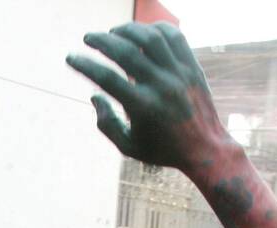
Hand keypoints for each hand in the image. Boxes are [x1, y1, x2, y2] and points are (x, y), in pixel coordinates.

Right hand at [66, 23, 231, 171]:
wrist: (206, 150)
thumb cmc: (163, 150)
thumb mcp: (129, 147)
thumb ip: (106, 123)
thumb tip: (94, 95)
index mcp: (142, 107)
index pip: (106, 78)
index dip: (84, 65)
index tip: (71, 57)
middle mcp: (161, 86)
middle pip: (126, 51)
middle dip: (101, 40)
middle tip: (88, 37)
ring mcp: (179, 74)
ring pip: (150, 38)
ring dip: (127, 29)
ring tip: (114, 32)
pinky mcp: (192, 67)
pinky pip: (174, 37)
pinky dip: (155, 29)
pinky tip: (142, 32)